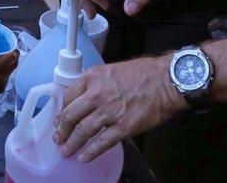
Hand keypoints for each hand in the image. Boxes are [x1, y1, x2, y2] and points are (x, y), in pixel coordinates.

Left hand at [54, 56, 186, 161]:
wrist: (167, 81)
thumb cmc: (144, 73)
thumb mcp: (113, 70)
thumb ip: (97, 83)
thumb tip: (86, 98)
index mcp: (93, 77)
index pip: (68, 96)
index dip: (61, 111)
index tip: (60, 119)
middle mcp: (96, 94)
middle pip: (70, 116)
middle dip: (62, 131)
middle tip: (59, 138)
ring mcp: (109, 112)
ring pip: (82, 131)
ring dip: (72, 144)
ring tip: (67, 150)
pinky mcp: (123, 127)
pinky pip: (101, 143)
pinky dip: (90, 152)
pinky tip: (84, 157)